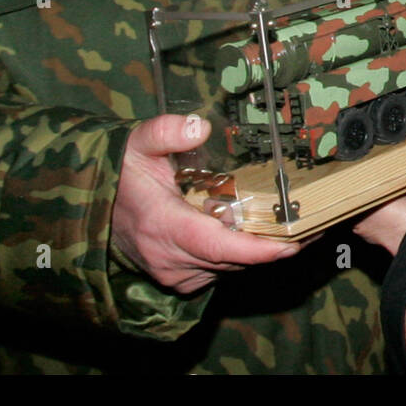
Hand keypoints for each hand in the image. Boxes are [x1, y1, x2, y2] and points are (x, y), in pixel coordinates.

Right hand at [112, 114, 299, 293]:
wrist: (93, 206)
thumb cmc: (122, 173)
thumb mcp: (137, 143)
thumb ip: (165, 131)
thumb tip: (198, 126)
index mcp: (164, 226)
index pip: (219, 247)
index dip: (258, 250)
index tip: (292, 245)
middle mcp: (170, 258)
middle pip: (235, 258)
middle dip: (274, 244)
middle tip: (313, 224)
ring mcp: (174, 273)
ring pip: (230, 266)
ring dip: (258, 249)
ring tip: (295, 226)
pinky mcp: (179, 278)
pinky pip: (219, 270)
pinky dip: (238, 253)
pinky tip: (256, 231)